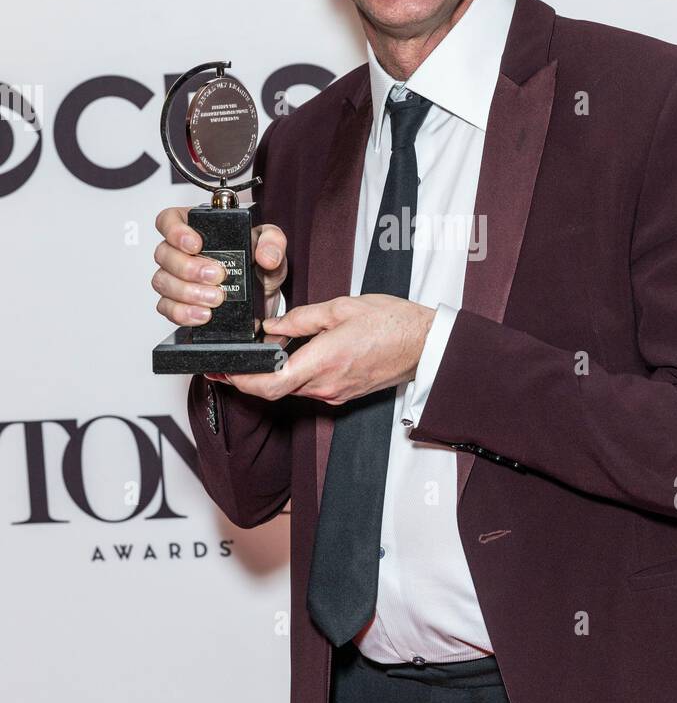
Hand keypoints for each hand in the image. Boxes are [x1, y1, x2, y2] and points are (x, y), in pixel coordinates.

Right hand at [152, 205, 287, 328]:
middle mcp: (180, 251)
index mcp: (197, 227)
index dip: (175, 230)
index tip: (195, 244)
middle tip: (216, 276)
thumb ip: (272, 242)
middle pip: (164, 253)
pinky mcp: (177, 302)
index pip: (169, 219)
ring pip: (163, 281)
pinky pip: (167, 307)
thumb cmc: (258, 264)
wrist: (262, 297)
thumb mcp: (271, 245)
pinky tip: (203, 314)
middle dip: (189, 267)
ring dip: (188, 292)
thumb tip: (266, 256)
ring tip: (215, 299)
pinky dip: (183, 312)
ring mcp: (175, 277)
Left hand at [207, 294, 435, 402]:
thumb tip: (271, 326)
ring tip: (262, 353)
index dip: (241, 382)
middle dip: (250, 377)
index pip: (271, 385)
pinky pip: (310, 388)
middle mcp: (327, 385)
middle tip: (229, 364)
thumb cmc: (392, 323)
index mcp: (324, 361)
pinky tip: (291, 357)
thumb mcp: (341, 308)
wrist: (426, 344)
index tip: (224, 372)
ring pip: (292, 389)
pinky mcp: (344, 394)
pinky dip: (294, 375)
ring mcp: (336, 393)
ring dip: (273, 375)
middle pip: (276, 390)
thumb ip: (301, 318)